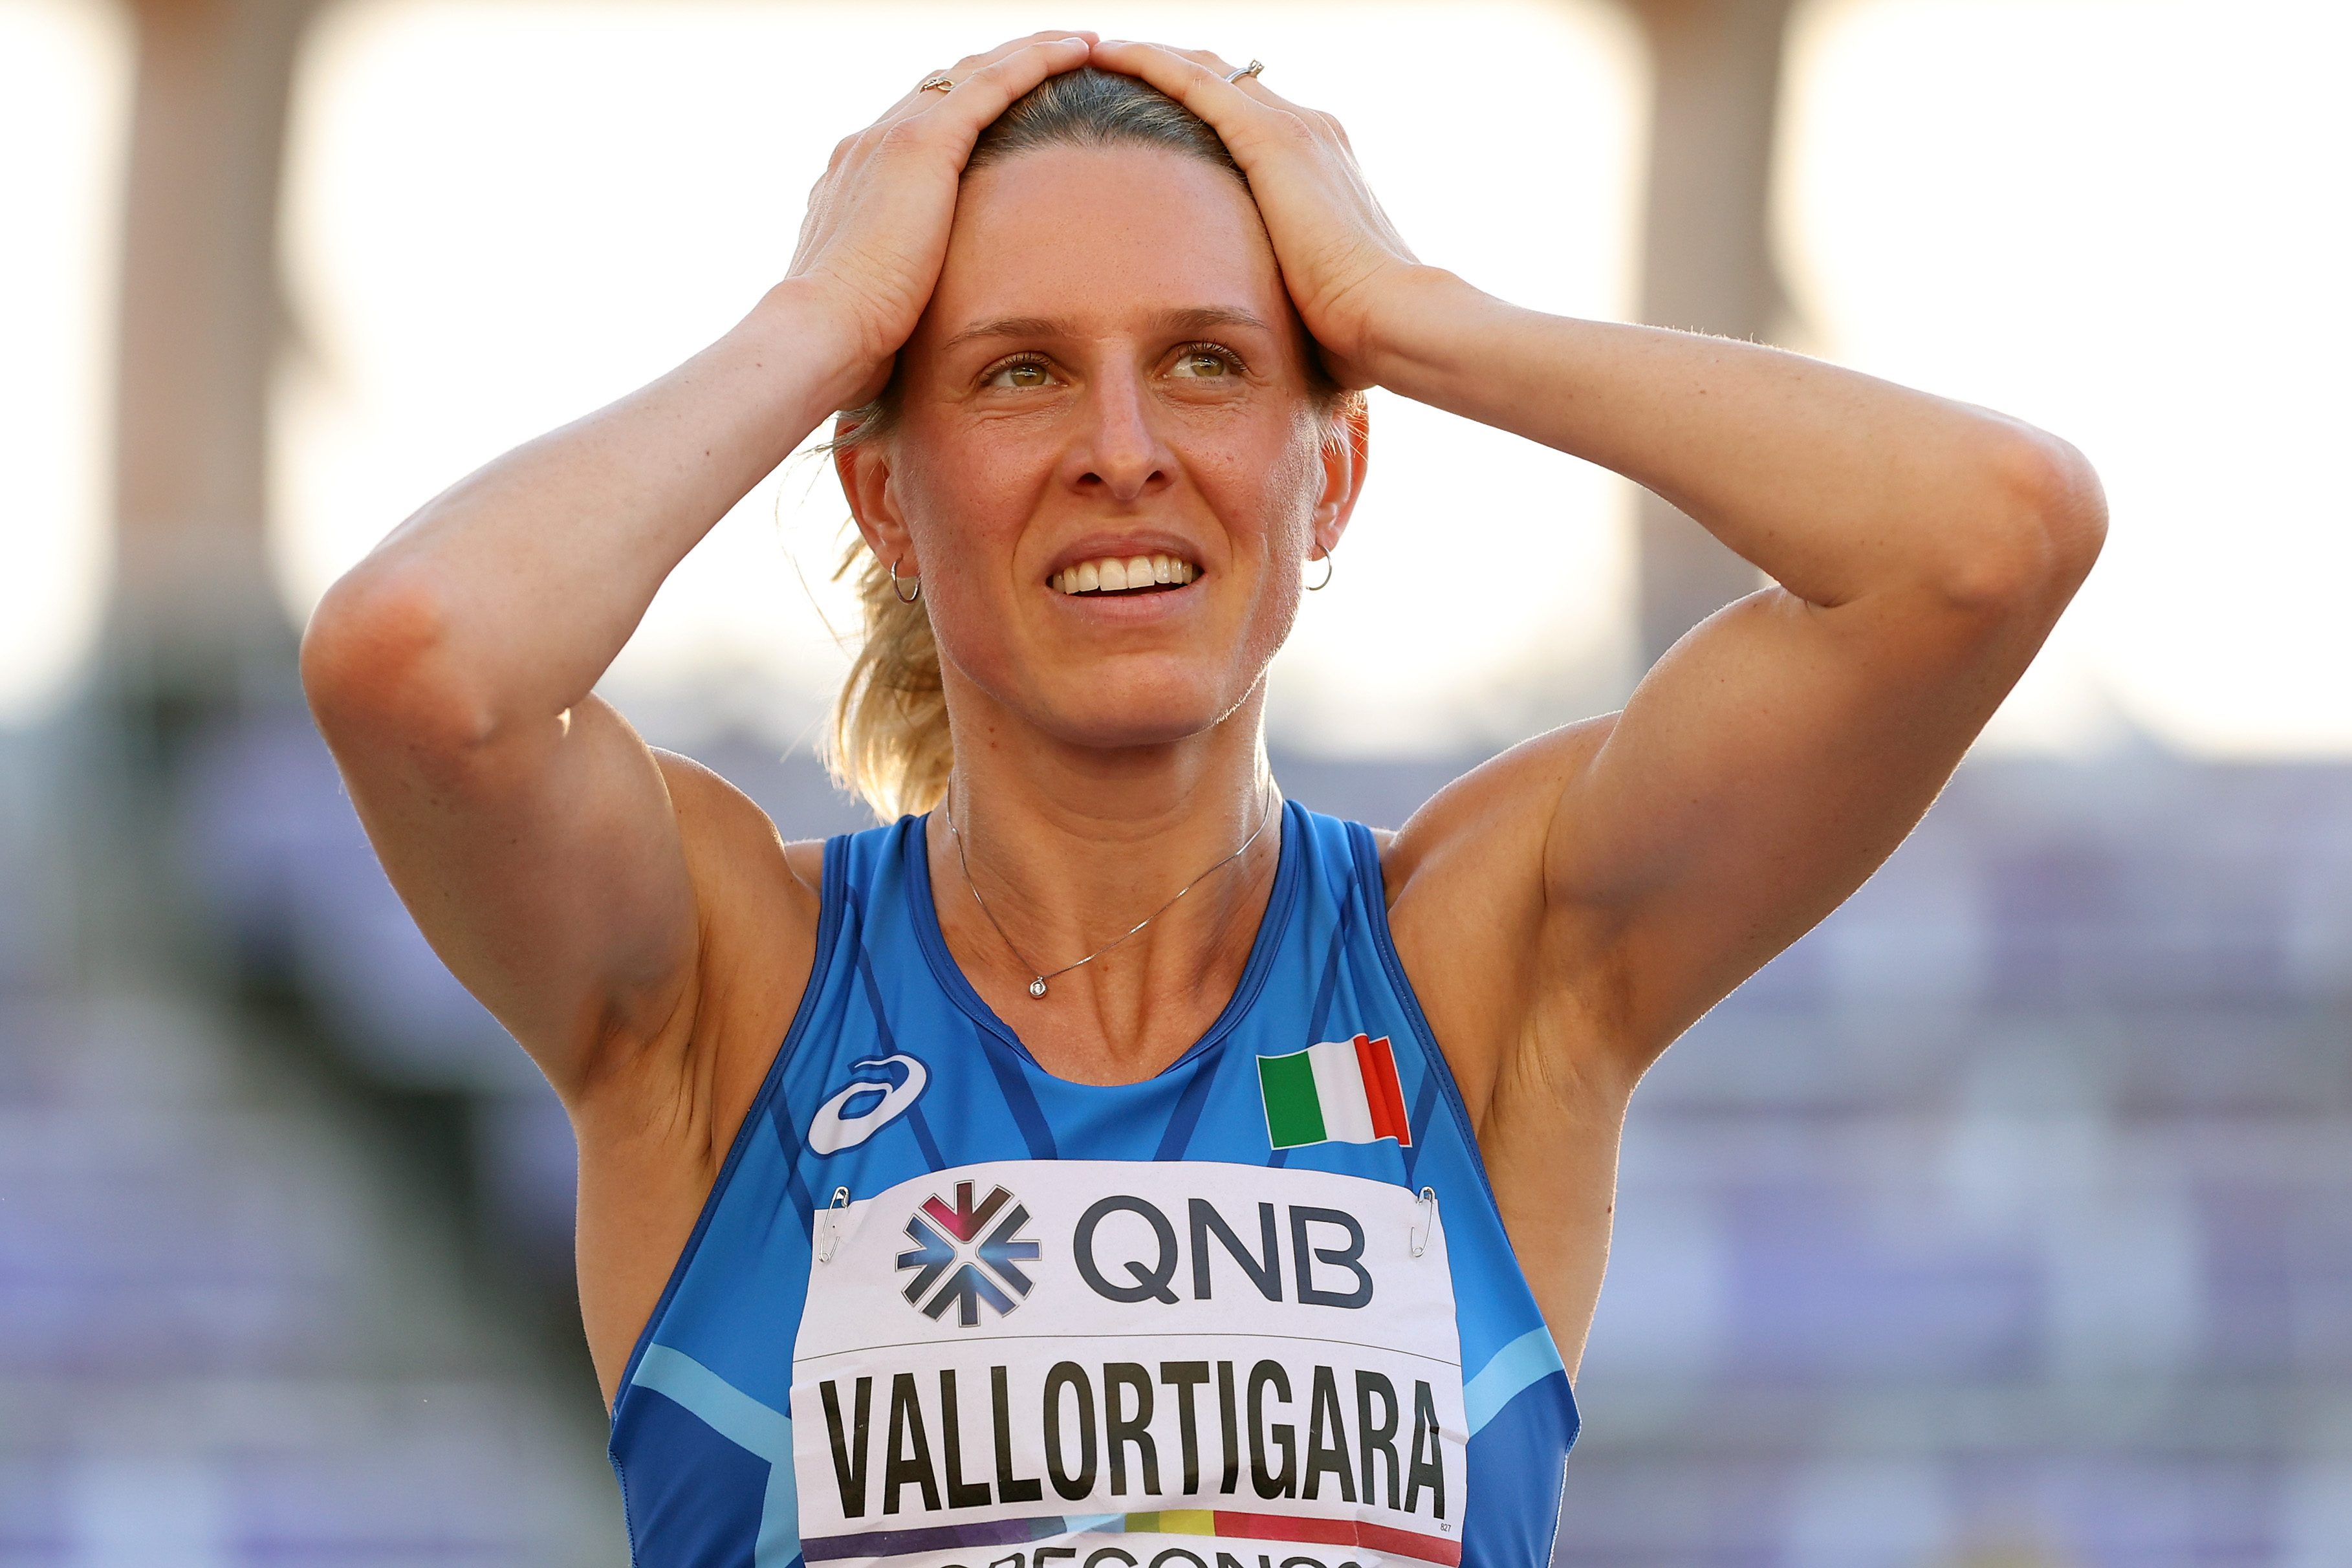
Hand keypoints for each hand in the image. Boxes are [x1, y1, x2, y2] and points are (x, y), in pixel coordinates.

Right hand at [785, 32, 1094, 407]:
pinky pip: (995, 83)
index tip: (1004, 105)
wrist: (821, 333)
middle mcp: (870, 144)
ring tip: (1080, 42)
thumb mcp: (875, 303)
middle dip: (1000, 66)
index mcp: (856, 180)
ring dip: (1029, 51)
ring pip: (975, 71)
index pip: (918, 126)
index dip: (964, 107)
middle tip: (1053, 55)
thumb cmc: (846, 342)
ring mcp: (894, 137)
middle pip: (946, 85)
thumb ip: (896, 289)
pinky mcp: (926, 144)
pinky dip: (1038, 60)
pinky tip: (1078, 50)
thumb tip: (911, 322)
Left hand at [1087, 41, 1419, 389]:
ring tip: (1099, 50)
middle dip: (1172, 68)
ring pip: (1207, 68)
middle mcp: (1310, 129)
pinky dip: (1149, 61)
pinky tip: (1108, 54)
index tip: (1155, 108)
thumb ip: (1282, 278)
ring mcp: (1292, 127)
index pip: (1250, 112)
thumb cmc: (1355, 326)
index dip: (1201, 101)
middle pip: (1227, 79)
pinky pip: (1194, 81)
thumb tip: (1261, 316)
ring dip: (1152, 55)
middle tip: (1115, 65)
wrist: (1390, 316)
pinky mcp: (1269, 138)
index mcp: (1322, 160)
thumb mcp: (1311, 290)